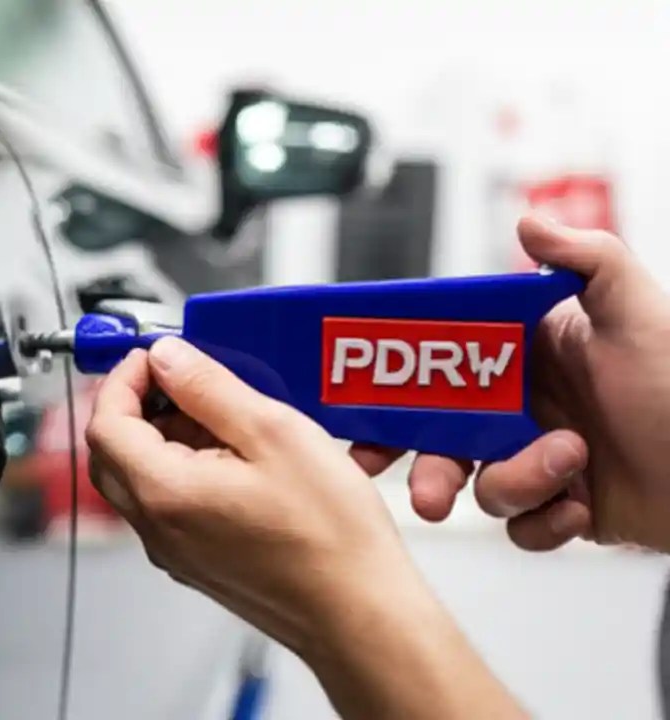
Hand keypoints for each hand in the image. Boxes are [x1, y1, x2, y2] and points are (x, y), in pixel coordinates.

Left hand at [86, 339, 421, 654]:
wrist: (359, 615)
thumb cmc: (329, 536)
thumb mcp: (273, 433)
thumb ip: (208, 388)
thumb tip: (167, 358)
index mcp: (163, 493)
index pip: (105, 423)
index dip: (124, 379)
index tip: (155, 357)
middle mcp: (157, 528)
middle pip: (112, 453)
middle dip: (137, 406)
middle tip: (181, 379)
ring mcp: (174, 551)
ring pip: (139, 478)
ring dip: (163, 437)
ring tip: (220, 415)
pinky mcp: (197, 563)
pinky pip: (168, 504)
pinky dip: (183, 468)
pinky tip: (236, 456)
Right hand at [354, 214, 669, 551]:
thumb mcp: (636, 310)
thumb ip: (586, 257)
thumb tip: (528, 223)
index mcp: (525, 357)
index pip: (441, 368)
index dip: (397, 390)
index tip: (367, 410)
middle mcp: (524, 409)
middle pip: (442, 439)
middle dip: (427, 470)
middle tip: (425, 493)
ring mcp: (539, 460)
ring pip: (482, 489)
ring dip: (515, 487)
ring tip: (565, 469)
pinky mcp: (561, 508)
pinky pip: (522, 528)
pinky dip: (545, 522)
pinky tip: (581, 507)